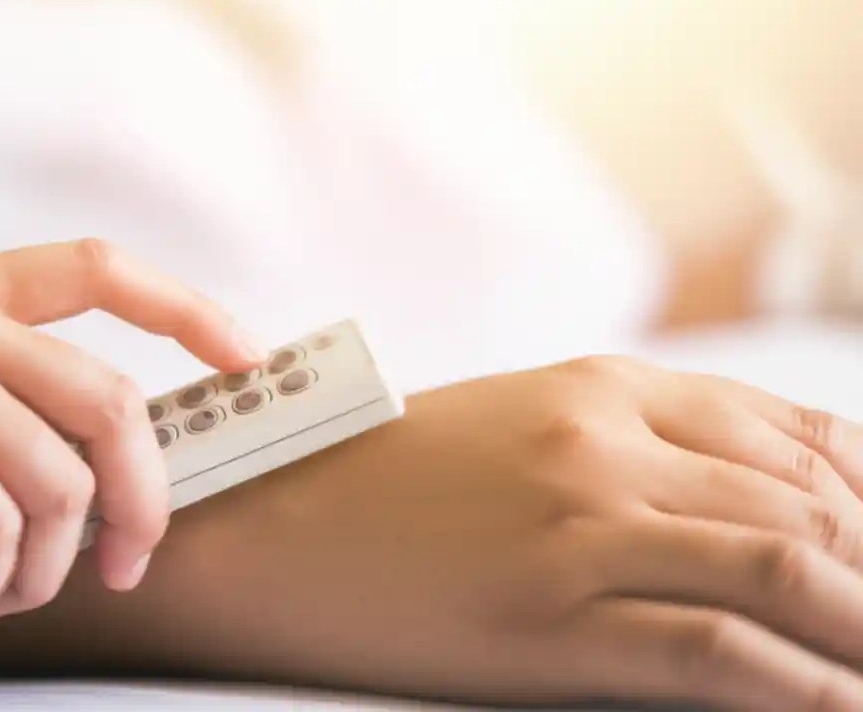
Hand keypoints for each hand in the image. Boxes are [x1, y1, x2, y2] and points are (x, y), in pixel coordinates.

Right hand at [200, 356, 862, 710]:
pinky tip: (838, 705)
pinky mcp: (549, 617)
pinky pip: (717, 652)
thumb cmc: (378, 477)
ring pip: (789, 569)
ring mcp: (579, 528)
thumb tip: (741, 494)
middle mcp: (605, 446)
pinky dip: (805, 686)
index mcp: (600, 388)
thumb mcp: (510, 426)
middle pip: (811, 505)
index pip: (796, 434)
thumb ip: (624, 443)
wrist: (262, 523)